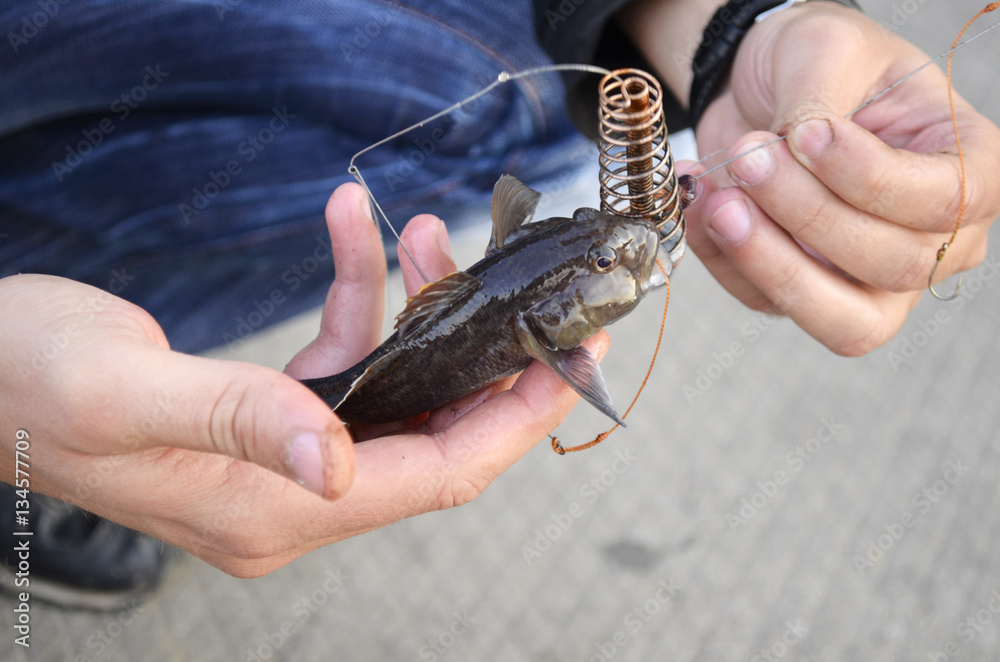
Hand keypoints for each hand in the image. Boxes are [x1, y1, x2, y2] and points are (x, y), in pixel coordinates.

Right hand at [0, 183, 605, 575]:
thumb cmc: (24, 385)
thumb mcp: (124, 395)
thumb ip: (240, 421)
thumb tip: (339, 466)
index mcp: (274, 510)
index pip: (437, 474)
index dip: (513, 421)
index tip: (569, 360)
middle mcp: (292, 496)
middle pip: (434, 435)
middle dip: (487, 360)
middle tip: (529, 292)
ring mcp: (282, 457)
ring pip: (393, 387)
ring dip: (414, 308)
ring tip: (416, 227)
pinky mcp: (264, 415)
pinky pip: (339, 355)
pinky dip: (353, 292)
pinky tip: (346, 226)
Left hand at [680, 3, 999, 353]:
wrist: (761, 85)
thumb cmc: (820, 63)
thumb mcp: (828, 50)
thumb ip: (818, 102)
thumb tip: (792, 152)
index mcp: (968, 169)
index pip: (947, 201)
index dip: (871, 179)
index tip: (810, 133)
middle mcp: (932, 238)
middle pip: (892, 265)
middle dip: (808, 215)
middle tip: (748, 158)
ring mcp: (868, 279)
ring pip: (838, 316)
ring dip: (767, 259)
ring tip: (718, 201)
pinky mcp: (800, 293)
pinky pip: (765, 301)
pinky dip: (723, 259)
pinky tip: (701, 204)